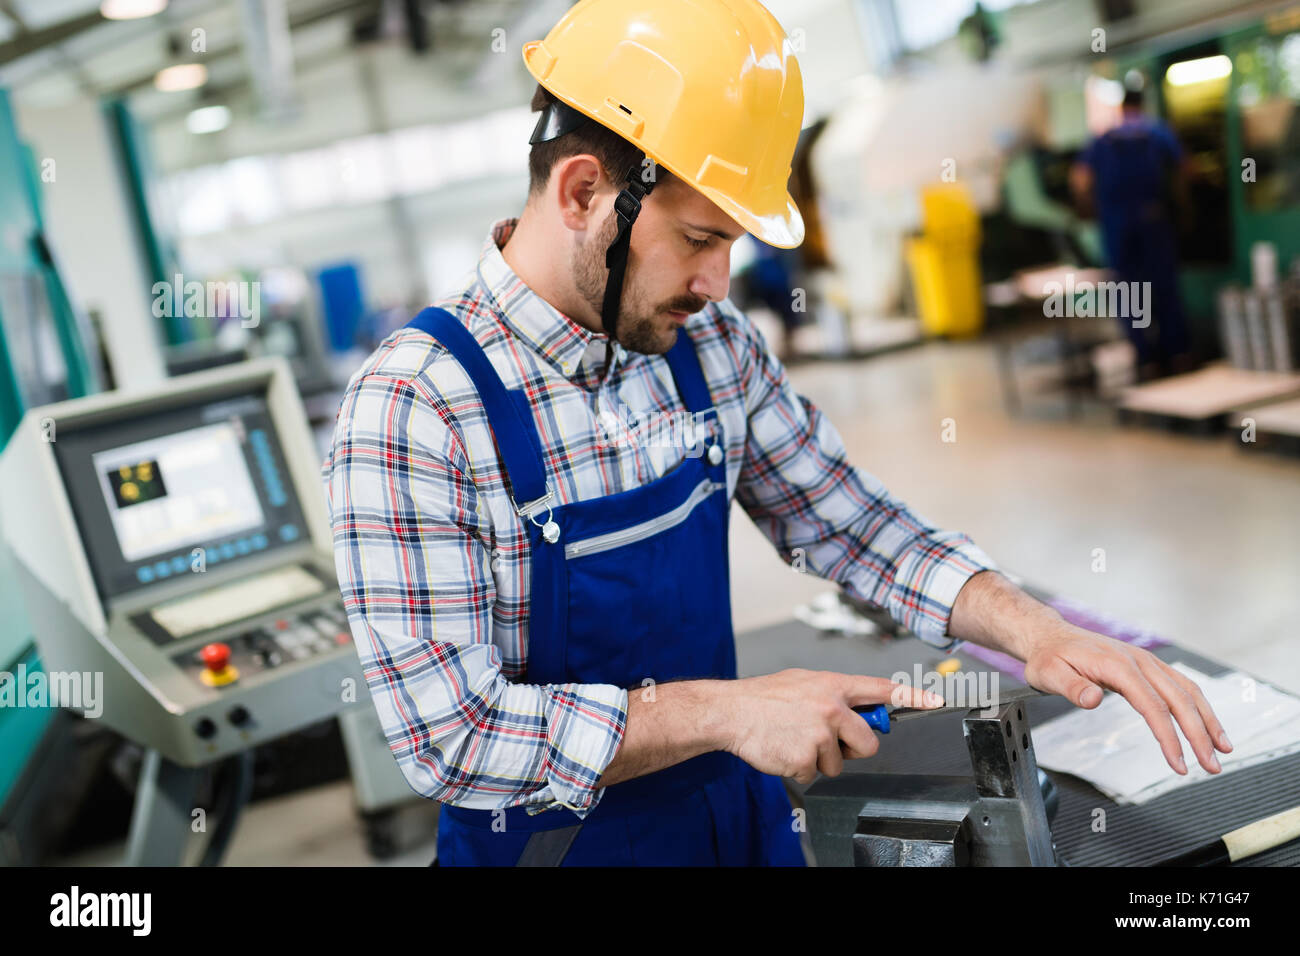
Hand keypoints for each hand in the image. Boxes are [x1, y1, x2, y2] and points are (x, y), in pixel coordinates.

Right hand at [719, 669, 943, 784]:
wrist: (730, 712)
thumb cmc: (764, 698)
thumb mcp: (802, 682)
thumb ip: (833, 694)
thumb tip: (856, 709)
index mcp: (832, 685)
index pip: (881, 690)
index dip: (912, 697)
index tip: (935, 701)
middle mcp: (831, 707)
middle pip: (868, 742)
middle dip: (852, 749)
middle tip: (828, 741)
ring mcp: (820, 734)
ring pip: (838, 763)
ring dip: (818, 759)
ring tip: (793, 739)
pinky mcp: (807, 757)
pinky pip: (814, 774)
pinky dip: (798, 768)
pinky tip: (783, 749)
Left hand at [1022, 623, 1232, 774]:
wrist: (1051, 636)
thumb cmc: (1049, 657)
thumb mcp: (1049, 674)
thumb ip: (1071, 687)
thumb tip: (1093, 699)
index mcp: (1117, 665)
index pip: (1153, 706)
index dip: (1169, 737)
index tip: (1179, 763)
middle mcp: (1139, 661)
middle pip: (1179, 699)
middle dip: (1200, 734)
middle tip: (1213, 766)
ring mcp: (1146, 661)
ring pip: (1187, 690)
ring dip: (1208, 720)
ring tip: (1223, 749)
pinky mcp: (1148, 666)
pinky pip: (1181, 685)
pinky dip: (1199, 706)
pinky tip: (1208, 725)